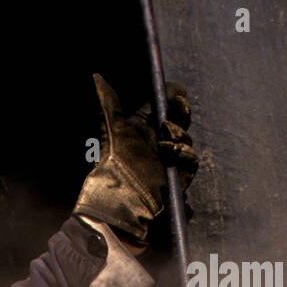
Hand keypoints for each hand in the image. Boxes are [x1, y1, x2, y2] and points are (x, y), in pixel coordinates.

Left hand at [73, 74, 197, 246]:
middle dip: (180, 113)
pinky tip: (173, 153)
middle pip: (177, 120)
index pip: (161, 106)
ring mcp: (165, 161)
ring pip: (185, 140)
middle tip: (179, 107)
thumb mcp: (113, 131)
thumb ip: (110, 104)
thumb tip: (97, 78)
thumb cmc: (114, 170)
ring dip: (180, 135)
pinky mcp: (176, 178)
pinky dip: (185, 154)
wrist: (122, 209)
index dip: (171, 97)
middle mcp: (152, 143)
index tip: (177, 93)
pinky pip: (190, 160)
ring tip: (167, 139)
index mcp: (138, 130)